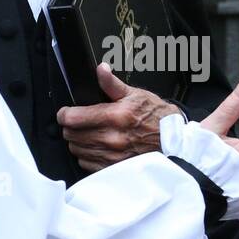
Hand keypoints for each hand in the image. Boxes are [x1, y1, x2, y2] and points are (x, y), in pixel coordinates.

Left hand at [57, 63, 180, 171]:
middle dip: (71, 127)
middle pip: (71, 135)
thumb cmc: (156, 117)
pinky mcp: (113, 168)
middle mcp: (112, 138)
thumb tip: (100, 69)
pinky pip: (86, 163)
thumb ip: (111, 84)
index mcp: (115, 117)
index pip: (73, 118)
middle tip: (79, 122)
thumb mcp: (135, 94)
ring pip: (77, 149)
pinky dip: (87, 155)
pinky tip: (96, 147)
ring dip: (78, 141)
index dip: (65, 113)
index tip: (66, 112)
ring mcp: (112, 156)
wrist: (173, 141)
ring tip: (89, 134)